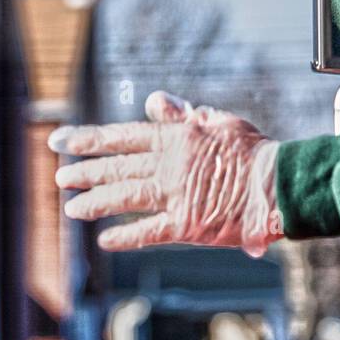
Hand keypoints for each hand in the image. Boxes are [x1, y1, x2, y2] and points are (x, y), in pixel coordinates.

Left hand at [49, 91, 282, 257]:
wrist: (279, 184)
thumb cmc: (253, 150)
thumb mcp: (217, 120)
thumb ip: (182, 114)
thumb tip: (153, 100)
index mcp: (176, 136)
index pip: (122, 135)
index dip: (88, 138)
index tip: (61, 140)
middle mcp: (170, 164)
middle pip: (117, 166)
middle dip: (84, 171)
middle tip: (60, 177)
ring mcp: (177, 195)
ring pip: (125, 197)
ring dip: (95, 202)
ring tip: (72, 208)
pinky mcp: (188, 225)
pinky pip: (149, 231)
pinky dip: (125, 236)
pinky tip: (105, 239)